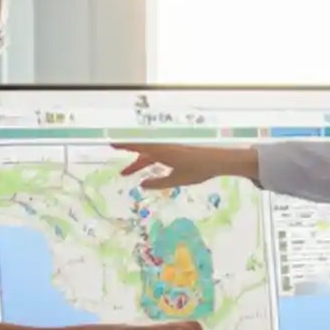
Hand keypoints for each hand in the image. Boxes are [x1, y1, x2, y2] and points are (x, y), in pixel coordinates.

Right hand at [113, 143, 253, 188]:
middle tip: (120, 170)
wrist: (218, 160)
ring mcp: (171, 149)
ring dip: (140, 162)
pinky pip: (159, 155)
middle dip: (130, 160)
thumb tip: (142, 184)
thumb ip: (158, 182)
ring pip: (150, 154)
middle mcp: (164, 147)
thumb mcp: (176, 179)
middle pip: (142, 151)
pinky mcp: (178, 151)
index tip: (111, 144)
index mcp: (161, 151)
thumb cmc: (197, 169)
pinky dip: (150, 160)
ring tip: (128, 172)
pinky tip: (150, 170)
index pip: (138, 146)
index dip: (124, 145)